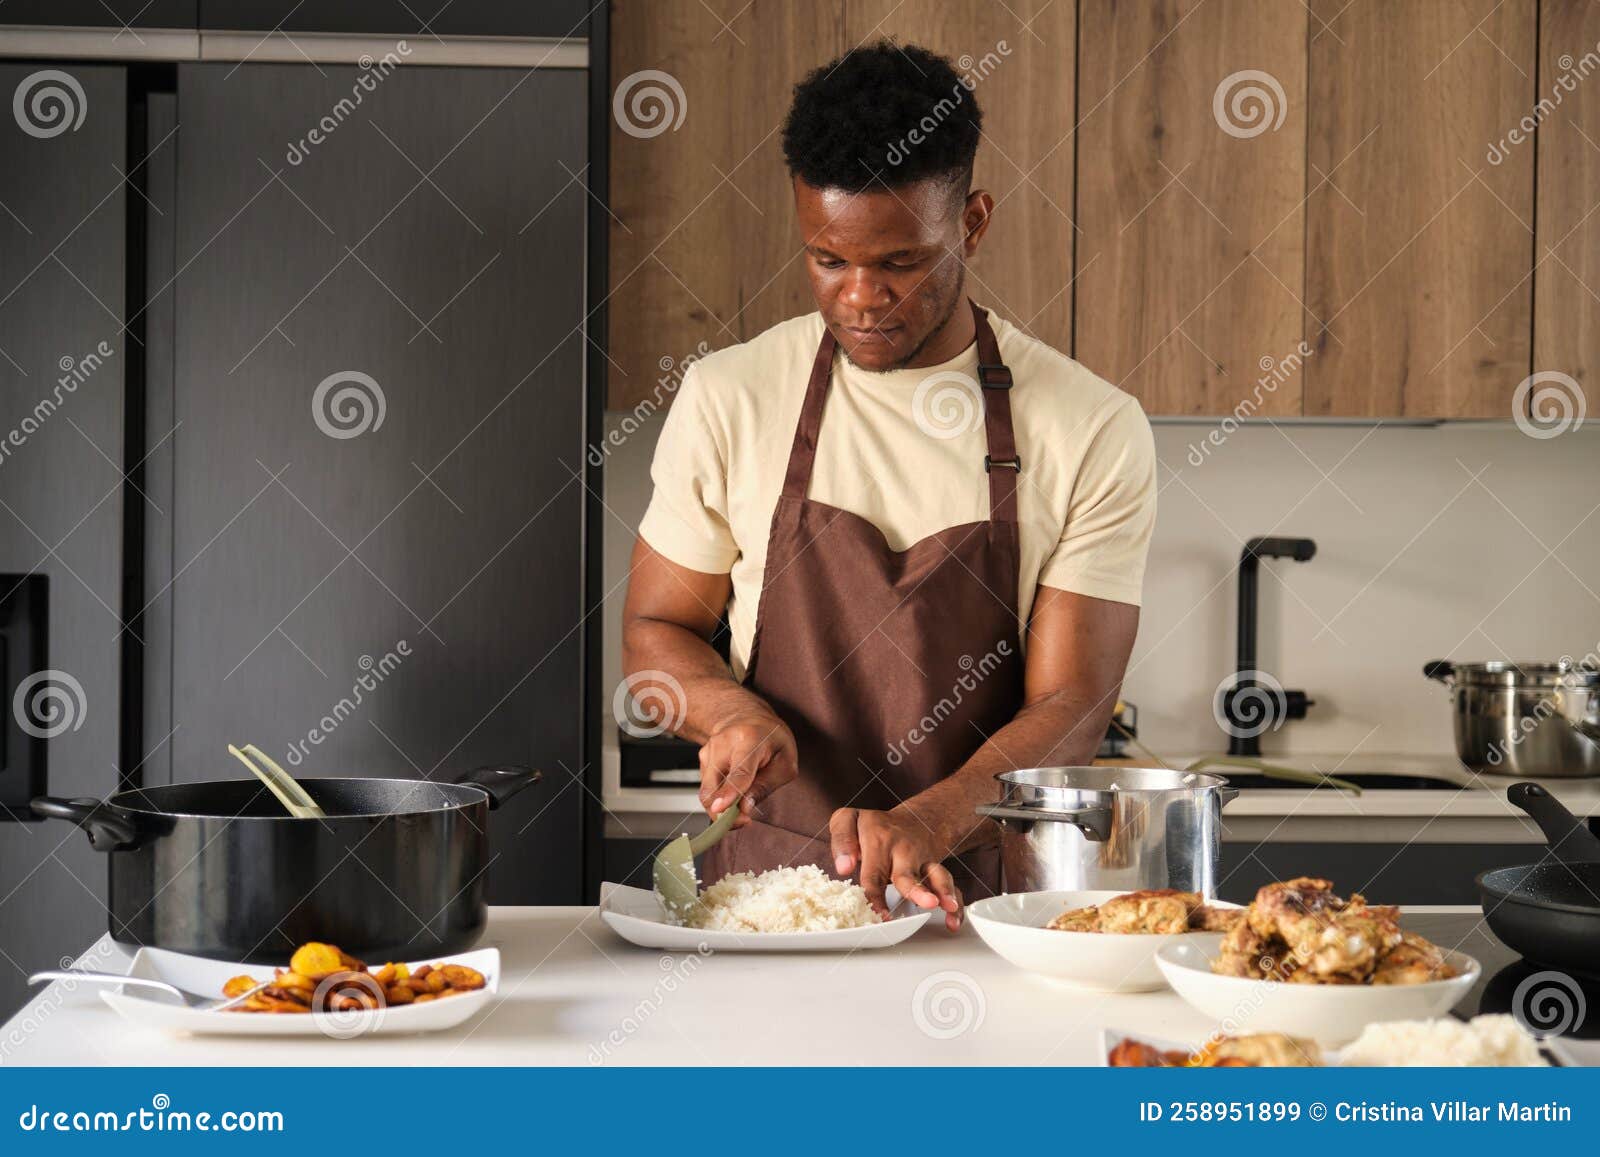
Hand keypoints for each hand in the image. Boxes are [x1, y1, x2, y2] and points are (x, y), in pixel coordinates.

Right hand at [697, 710, 798, 826]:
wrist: (747, 717)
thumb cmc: (771, 739)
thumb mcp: (785, 762)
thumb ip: (766, 786)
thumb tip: (745, 808)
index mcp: (750, 739)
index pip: (739, 771)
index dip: (729, 792)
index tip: (721, 808)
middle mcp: (724, 743)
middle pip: (714, 786)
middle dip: (723, 812)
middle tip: (743, 821)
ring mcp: (709, 751)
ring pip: (707, 792)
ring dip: (722, 808)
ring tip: (742, 805)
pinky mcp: (702, 760)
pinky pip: (707, 789)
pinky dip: (719, 798)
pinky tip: (734, 791)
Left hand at [829, 807, 962, 931]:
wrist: (911, 819)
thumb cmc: (874, 826)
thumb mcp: (849, 819)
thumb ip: (842, 840)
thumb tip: (843, 867)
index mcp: (878, 840)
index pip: (874, 874)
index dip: (876, 896)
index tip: (879, 913)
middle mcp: (903, 851)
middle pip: (908, 875)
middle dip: (917, 890)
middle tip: (926, 903)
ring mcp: (922, 860)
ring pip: (935, 876)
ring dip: (943, 891)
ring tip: (949, 907)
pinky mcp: (935, 868)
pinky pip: (949, 884)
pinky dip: (955, 902)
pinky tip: (954, 921)